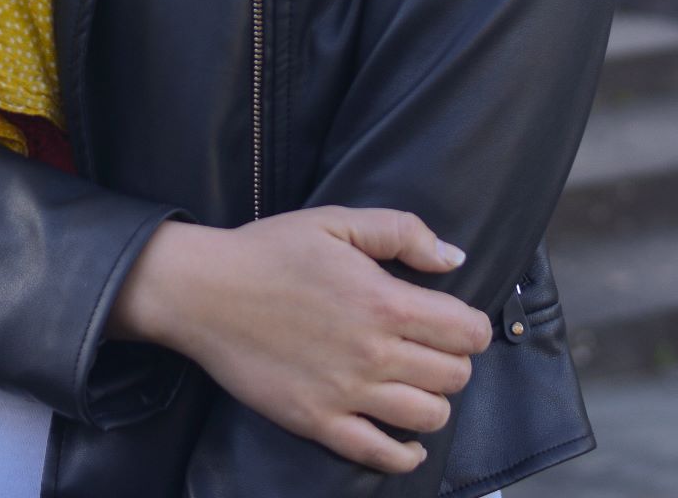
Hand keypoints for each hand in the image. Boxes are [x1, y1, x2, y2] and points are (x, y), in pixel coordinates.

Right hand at [108, 205, 492, 474]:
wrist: (205, 292)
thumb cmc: (270, 250)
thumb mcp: (336, 222)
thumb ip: (402, 232)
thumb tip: (455, 257)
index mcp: (382, 301)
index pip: (466, 331)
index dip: (471, 325)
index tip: (457, 320)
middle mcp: (373, 353)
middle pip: (454, 375)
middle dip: (455, 360)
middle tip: (431, 346)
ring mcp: (346, 393)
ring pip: (429, 416)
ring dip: (434, 400)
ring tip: (415, 381)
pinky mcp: (318, 422)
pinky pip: (381, 454)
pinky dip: (406, 452)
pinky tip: (406, 438)